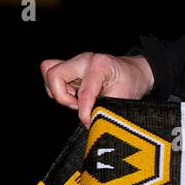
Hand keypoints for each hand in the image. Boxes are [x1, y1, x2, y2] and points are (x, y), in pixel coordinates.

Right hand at [41, 53, 155, 126]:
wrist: (136, 72)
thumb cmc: (131, 83)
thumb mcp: (123, 98)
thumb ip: (104, 110)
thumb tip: (88, 124)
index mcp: (101, 65)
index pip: (83, 92)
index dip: (84, 112)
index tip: (89, 121)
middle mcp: (85, 60)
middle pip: (54, 74)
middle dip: (61, 95)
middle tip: (77, 106)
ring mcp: (76, 61)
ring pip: (48, 71)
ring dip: (57, 91)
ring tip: (76, 100)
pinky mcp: (70, 67)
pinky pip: (52, 75)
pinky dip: (57, 88)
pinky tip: (74, 95)